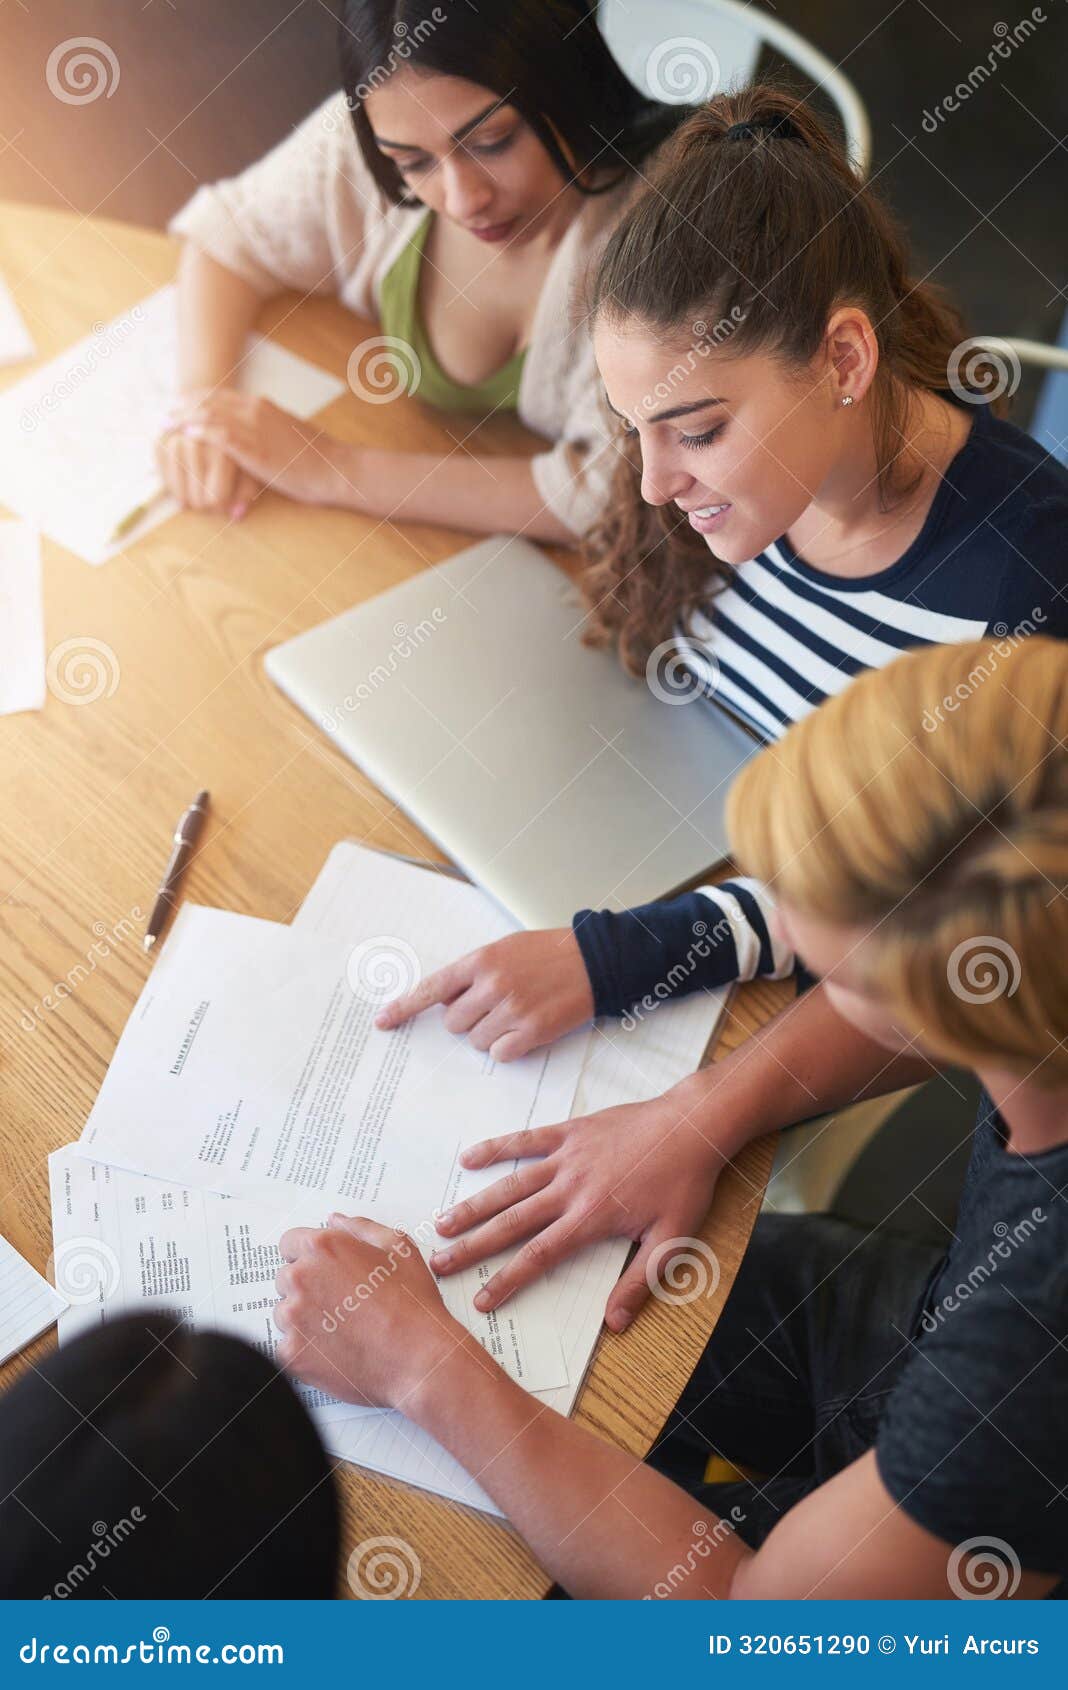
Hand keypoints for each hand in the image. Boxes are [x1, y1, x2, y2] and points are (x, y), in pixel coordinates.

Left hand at [170, 391, 357, 507]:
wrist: (334, 468)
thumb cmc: (315, 458)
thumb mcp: (287, 435)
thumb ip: (266, 430)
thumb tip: (254, 437)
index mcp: (262, 405)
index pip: (219, 396)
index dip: (194, 400)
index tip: (178, 407)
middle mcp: (255, 410)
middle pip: (209, 402)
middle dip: (182, 408)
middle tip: (163, 416)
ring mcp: (255, 428)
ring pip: (210, 416)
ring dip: (183, 420)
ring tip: (165, 426)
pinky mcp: (255, 450)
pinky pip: (221, 437)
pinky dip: (201, 434)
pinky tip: (186, 436)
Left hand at [274, 1213, 466, 1409]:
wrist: (418, 1358)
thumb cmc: (412, 1305)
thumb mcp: (398, 1249)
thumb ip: (361, 1228)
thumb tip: (336, 1221)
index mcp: (323, 1248)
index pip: (289, 1243)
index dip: (307, 1256)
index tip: (321, 1270)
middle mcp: (301, 1278)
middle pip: (286, 1279)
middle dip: (307, 1289)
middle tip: (341, 1305)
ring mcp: (293, 1317)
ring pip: (285, 1315)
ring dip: (304, 1320)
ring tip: (342, 1330)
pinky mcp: (291, 1353)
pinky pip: (286, 1348)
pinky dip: (305, 1352)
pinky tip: (335, 1352)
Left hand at [376, 928, 594, 1060]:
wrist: (592, 961)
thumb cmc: (546, 953)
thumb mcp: (503, 949)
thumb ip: (472, 972)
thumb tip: (444, 1000)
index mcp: (480, 960)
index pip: (431, 989)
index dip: (404, 1008)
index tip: (383, 1022)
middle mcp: (492, 985)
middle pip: (453, 1023)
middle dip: (468, 1020)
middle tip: (492, 1007)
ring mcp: (512, 1010)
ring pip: (476, 1041)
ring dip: (489, 1034)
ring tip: (515, 1014)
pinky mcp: (532, 1031)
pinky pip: (500, 1054)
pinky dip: (508, 1047)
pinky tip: (524, 1030)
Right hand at [430, 1073, 736, 1329]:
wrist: (692, 1125)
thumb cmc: (684, 1184)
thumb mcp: (671, 1240)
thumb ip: (638, 1282)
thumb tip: (616, 1324)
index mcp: (592, 1219)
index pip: (539, 1256)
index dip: (506, 1280)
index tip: (480, 1300)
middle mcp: (570, 1189)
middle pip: (512, 1222)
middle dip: (474, 1246)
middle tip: (439, 1262)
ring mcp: (568, 1157)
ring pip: (511, 1185)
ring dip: (475, 1204)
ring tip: (442, 1222)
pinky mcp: (571, 1131)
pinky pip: (526, 1140)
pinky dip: (497, 1148)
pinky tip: (469, 1158)